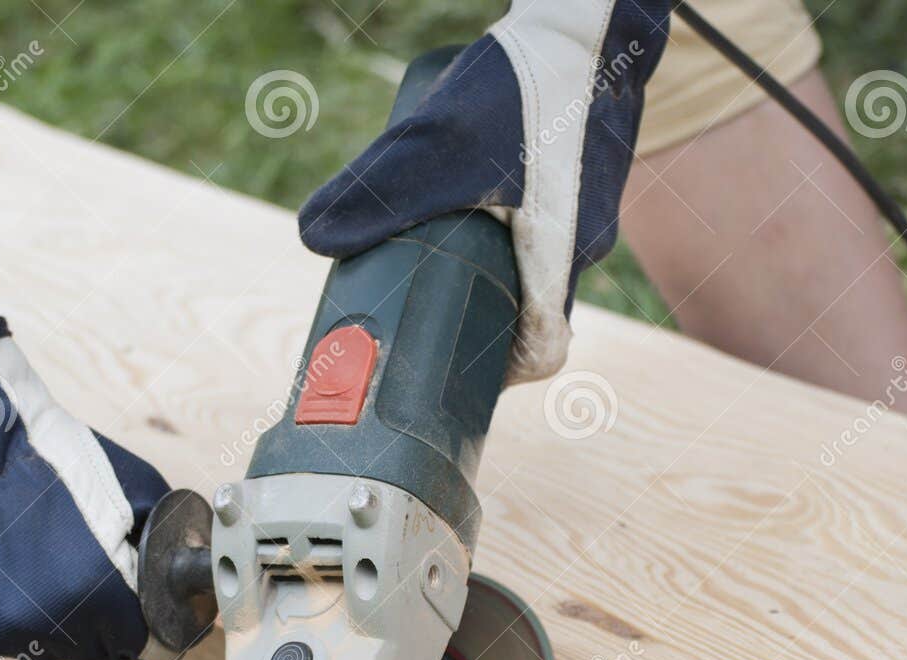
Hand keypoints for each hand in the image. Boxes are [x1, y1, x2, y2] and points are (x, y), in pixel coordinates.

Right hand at [0, 318, 166, 659]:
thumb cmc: (48, 457)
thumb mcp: (135, 490)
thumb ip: (162, 545)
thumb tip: (184, 579)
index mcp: (93, 594)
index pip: (136, 641)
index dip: (138, 620)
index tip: (134, 608)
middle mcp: (40, 624)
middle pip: (88, 650)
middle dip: (95, 622)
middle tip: (80, 576)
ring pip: (38, 646)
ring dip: (44, 621)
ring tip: (32, 564)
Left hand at [298, 1, 672, 383]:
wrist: (593, 22)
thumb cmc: (525, 85)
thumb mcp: (437, 141)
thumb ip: (375, 191)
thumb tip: (313, 237)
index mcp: (562, 259)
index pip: (540, 352)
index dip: (496, 377)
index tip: (446, 377)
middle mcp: (585, 246)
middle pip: (528, 312)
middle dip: (474, 321)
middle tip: (417, 309)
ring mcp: (589, 213)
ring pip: (534, 267)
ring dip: (486, 273)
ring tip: (431, 251)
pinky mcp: (582, 181)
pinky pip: (543, 228)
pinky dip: (504, 233)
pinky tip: (466, 203)